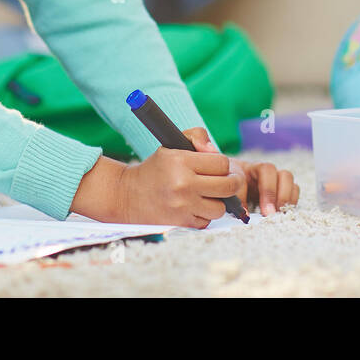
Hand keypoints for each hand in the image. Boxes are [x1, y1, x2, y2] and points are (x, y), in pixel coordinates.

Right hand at [73, 132, 245, 226]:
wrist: (128, 196)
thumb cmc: (156, 168)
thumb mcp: (172, 145)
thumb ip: (197, 137)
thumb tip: (214, 150)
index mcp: (181, 161)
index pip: (222, 163)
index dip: (222, 164)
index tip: (216, 167)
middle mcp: (183, 184)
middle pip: (228, 186)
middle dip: (230, 183)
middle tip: (225, 181)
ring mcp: (183, 206)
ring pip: (220, 207)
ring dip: (217, 202)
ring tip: (207, 195)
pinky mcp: (181, 223)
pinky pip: (207, 221)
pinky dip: (204, 215)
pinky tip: (194, 206)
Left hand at [188, 127, 299, 215]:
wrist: (211, 187)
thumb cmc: (206, 174)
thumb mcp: (196, 155)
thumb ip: (199, 141)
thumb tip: (210, 149)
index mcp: (241, 165)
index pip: (248, 172)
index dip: (247, 190)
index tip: (241, 207)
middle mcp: (257, 172)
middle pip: (273, 171)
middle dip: (271, 193)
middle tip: (267, 213)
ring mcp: (269, 181)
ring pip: (286, 178)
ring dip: (284, 196)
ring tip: (274, 214)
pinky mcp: (276, 194)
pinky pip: (292, 190)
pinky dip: (291, 199)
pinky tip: (281, 213)